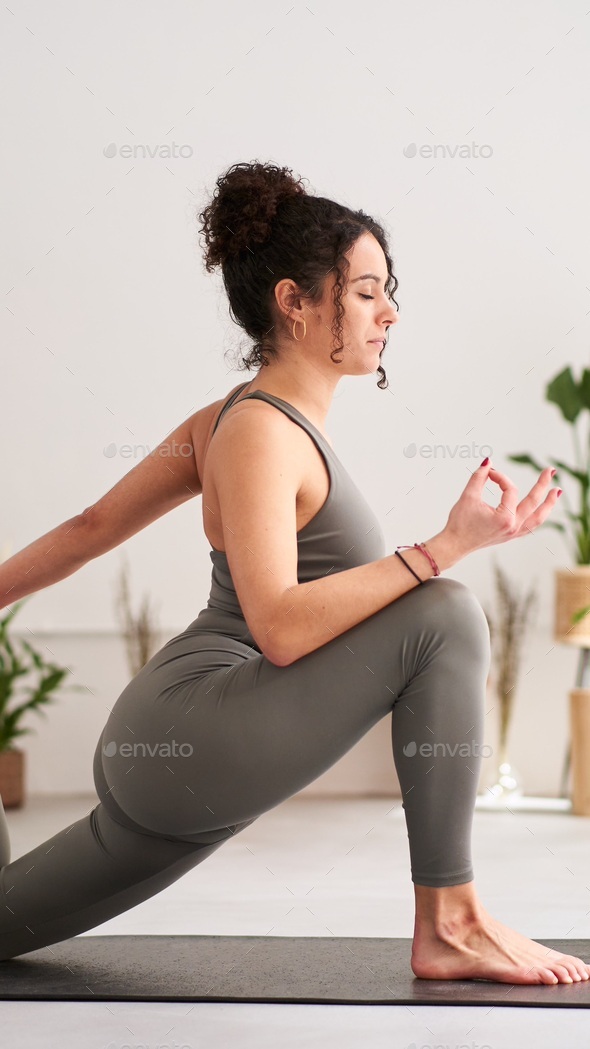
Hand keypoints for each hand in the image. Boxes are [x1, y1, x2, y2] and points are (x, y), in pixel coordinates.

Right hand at [442, 459, 560, 556]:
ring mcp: (513, 533)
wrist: (454, 544)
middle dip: (542, 485)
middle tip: (550, 470)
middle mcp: (512, 526)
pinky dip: (539, 516)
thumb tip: (488, 462)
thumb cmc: (459, 523)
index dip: (500, 477)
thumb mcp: (468, 496)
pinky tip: (543, 509)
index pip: (509, 489)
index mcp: (504, 517)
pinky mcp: (511, 536)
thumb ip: (478, 477)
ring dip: (548, 504)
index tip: (488, 473)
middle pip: (533, 503)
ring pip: (538, 518)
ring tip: (556, 491)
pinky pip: (531, 525)